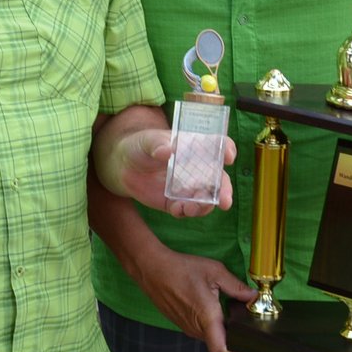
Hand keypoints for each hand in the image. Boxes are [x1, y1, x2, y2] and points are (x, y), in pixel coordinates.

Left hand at [109, 128, 234, 217]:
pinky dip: (185, 211)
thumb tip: (168, 151)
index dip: (227, 149)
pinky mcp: (175, 201)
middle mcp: (198, 169)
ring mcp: (188, 187)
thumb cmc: (140, 146)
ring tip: (194, 208)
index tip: (228, 156)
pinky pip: (186, 209)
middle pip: (219, 180)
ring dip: (206, 206)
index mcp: (196, 148)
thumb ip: (157, 144)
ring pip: (206, 199)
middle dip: (225, 191)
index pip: (219, 146)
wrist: (122, 165)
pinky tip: (177, 209)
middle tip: (225, 202)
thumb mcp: (147, 140)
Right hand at [136, 247, 256, 351]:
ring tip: (225, 310)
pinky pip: (197, 329)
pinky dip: (206, 323)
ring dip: (217, 329)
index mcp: (207, 317)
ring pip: (207, 336)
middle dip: (231, 336)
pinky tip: (208, 305)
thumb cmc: (182, 268)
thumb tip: (253, 297)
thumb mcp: (215, 272)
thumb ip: (236, 287)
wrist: (152, 268)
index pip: (221, 349)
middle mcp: (195, 327)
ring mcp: (185, 326)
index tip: (246, 343)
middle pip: (217, 343)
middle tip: (241, 320)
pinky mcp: (179, 322)